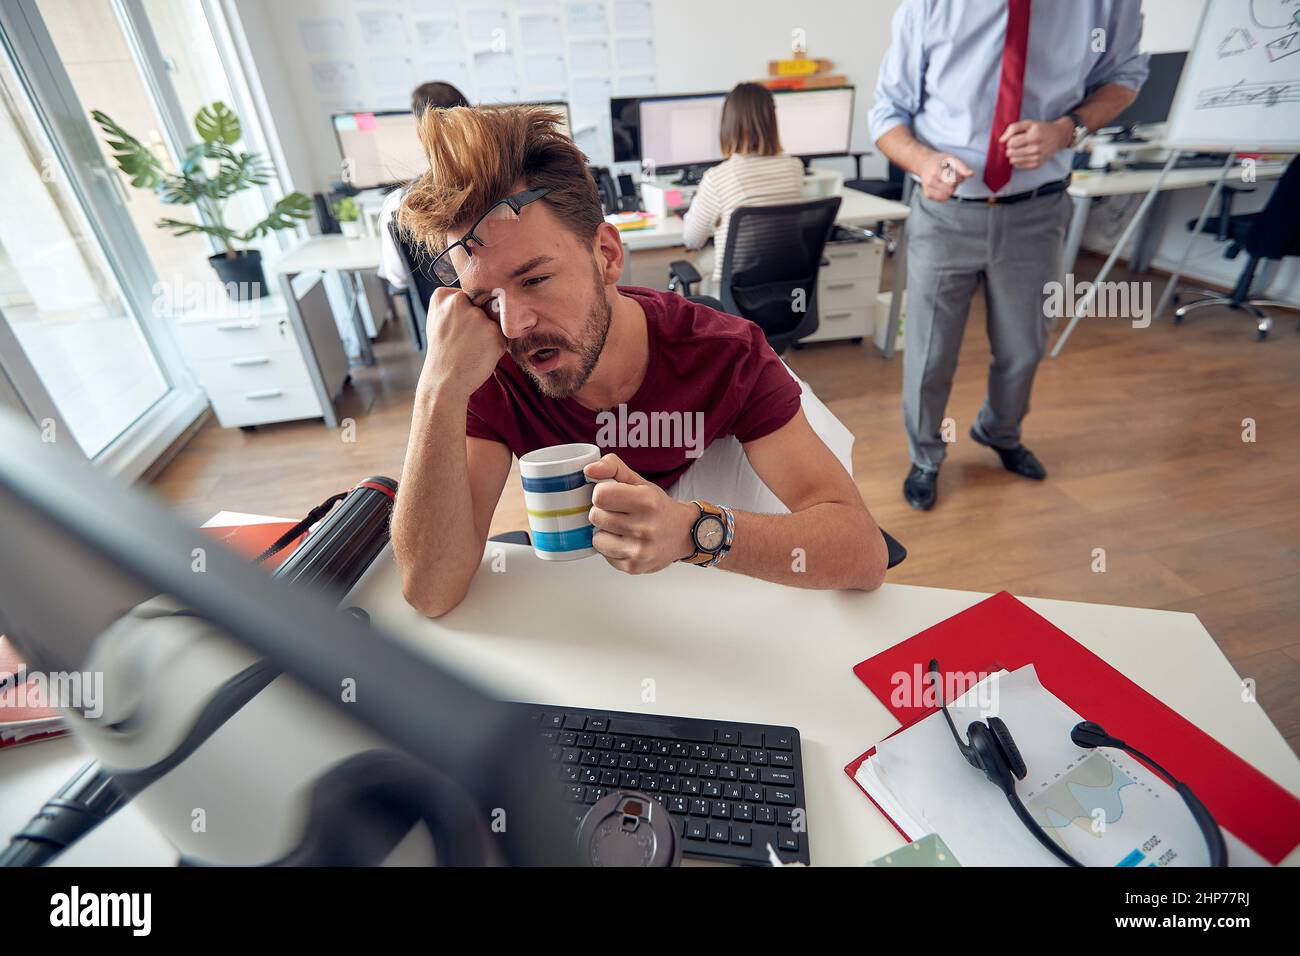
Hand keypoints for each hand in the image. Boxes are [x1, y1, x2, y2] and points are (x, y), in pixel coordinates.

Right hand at [419, 287, 506, 398]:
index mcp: (443, 295)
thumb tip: (484, 295)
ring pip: (493, 320)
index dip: (465, 315)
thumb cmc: (444, 352)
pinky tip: (480, 354)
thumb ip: (455, 305)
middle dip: (478, 322)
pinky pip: (502, 335)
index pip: (468, 297)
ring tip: (471, 348)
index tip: (454, 329)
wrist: (444, 381)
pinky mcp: (494, 332)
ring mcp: (477, 316)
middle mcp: (459, 301)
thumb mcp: (439, 320)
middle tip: (464, 341)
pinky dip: (496, 346)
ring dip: (489, 334)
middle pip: (482, 306)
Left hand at [584, 453, 697, 574]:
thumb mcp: (639, 481)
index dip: (601, 494)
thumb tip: (588, 470)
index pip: (600, 495)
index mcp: (646, 501)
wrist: (683, 534)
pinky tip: (626, 542)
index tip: (611, 496)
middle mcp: (644, 527)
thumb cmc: (658, 507)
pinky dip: (611, 548)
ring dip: (604, 532)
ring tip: (621, 529)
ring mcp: (639, 550)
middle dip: (602, 512)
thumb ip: (612, 467)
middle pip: (595, 516)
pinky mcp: (633, 567)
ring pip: (597, 538)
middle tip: (618, 513)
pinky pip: (604, 555)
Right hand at [918, 152, 972, 201]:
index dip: (958, 178)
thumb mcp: (952, 158)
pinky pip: (942, 199)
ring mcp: (927, 188)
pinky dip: (946, 194)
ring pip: (947, 196)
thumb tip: (971, 174)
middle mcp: (929, 180)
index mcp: (936, 171)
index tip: (955, 172)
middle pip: (950, 190)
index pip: (953, 181)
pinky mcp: (927, 194)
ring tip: (947, 182)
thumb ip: (962, 166)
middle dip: (954, 185)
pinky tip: (943, 186)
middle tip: (951, 177)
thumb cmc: (940, 161)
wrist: (925, 163)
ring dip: (950, 190)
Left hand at [1000, 119, 1072, 169]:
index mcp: (1034, 137)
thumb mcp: (1028, 123)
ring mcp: (1037, 158)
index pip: (1010, 143)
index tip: (1016, 138)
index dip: (1010, 140)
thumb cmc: (1041, 129)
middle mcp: (1036, 149)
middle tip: (1018, 144)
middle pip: (1010, 153)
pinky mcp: (1037, 165)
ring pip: (1013, 161)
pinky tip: (1025, 154)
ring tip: (1021, 149)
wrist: (1058, 137)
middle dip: (1010, 148)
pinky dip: (1018, 160)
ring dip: (1013, 155)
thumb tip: (1001, 140)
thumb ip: (1013, 128)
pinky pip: (1018, 166)